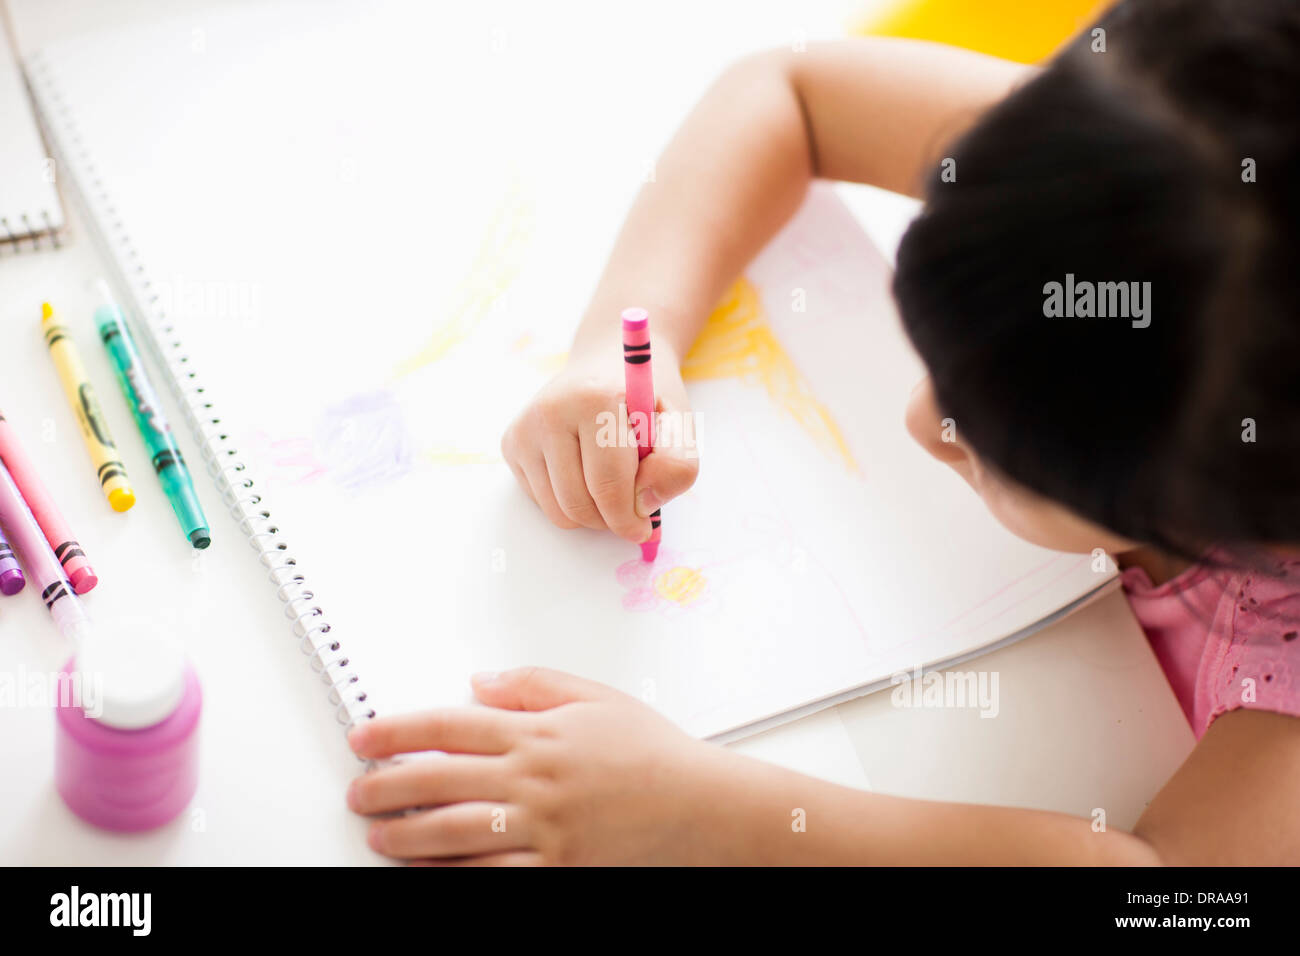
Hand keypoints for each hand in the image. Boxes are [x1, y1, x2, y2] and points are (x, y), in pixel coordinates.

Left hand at [346, 667, 730, 864]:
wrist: (700, 805)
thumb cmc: (652, 752)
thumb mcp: (596, 697)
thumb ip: (533, 684)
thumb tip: (479, 682)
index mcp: (539, 732)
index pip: (449, 726)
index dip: (398, 730)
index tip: (366, 737)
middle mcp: (533, 779)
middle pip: (439, 780)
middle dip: (387, 785)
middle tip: (358, 790)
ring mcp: (543, 827)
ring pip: (454, 832)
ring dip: (405, 834)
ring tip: (377, 833)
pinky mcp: (556, 867)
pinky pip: (489, 874)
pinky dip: (450, 874)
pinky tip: (424, 871)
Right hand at [500, 343, 698, 542]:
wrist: (607, 365)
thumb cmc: (646, 401)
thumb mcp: (679, 426)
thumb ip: (676, 466)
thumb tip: (641, 506)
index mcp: (594, 399)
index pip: (608, 485)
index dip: (629, 519)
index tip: (642, 528)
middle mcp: (550, 411)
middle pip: (578, 505)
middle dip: (610, 520)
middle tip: (631, 508)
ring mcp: (525, 428)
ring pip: (558, 512)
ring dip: (590, 515)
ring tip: (611, 485)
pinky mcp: (512, 443)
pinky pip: (543, 502)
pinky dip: (569, 501)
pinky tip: (584, 471)